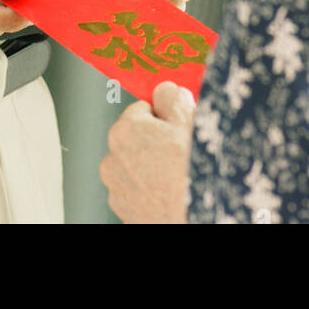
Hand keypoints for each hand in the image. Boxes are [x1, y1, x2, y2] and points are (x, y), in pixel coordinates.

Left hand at [101, 81, 195, 223]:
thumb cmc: (193, 171)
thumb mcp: (189, 119)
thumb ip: (172, 96)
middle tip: (182, 154)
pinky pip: (137, 190)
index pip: (143, 109)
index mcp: (124, 131)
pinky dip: (151, 190)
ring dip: (153, 167)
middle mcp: (111, 160)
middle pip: (138, 138)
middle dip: (157, 142)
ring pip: (137, 165)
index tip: (179, 131)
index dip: (165, 118)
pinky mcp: (123, 211)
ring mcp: (116, 189)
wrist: (197, 217)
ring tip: (178, 177)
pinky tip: (171, 194)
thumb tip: (165, 90)